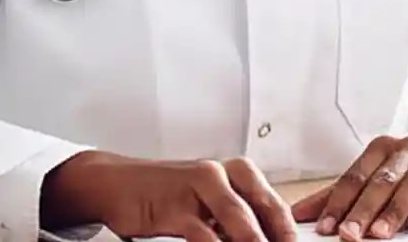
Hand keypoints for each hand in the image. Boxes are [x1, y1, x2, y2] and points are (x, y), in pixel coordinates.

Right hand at [41, 151, 296, 241]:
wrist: (116, 184)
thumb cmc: (167, 196)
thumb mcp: (207, 204)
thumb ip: (236, 222)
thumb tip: (267, 239)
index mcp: (239, 172)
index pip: (276, 208)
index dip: (291, 235)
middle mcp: (223, 174)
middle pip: (266, 213)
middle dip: (280, 241)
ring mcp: (199, 188)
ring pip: (241, 224)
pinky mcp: (176, 207)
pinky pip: (205, 237)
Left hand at [291, 133, 407, 239]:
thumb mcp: (378, 176)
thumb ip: (341, 194)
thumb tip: (299, 213)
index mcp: (384, 147)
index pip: (357, 174)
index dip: (339, 202)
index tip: (326, 228)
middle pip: (383, 179)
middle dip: (364, 209)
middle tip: (349, 235)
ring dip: (396, 209)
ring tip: (381, 233)